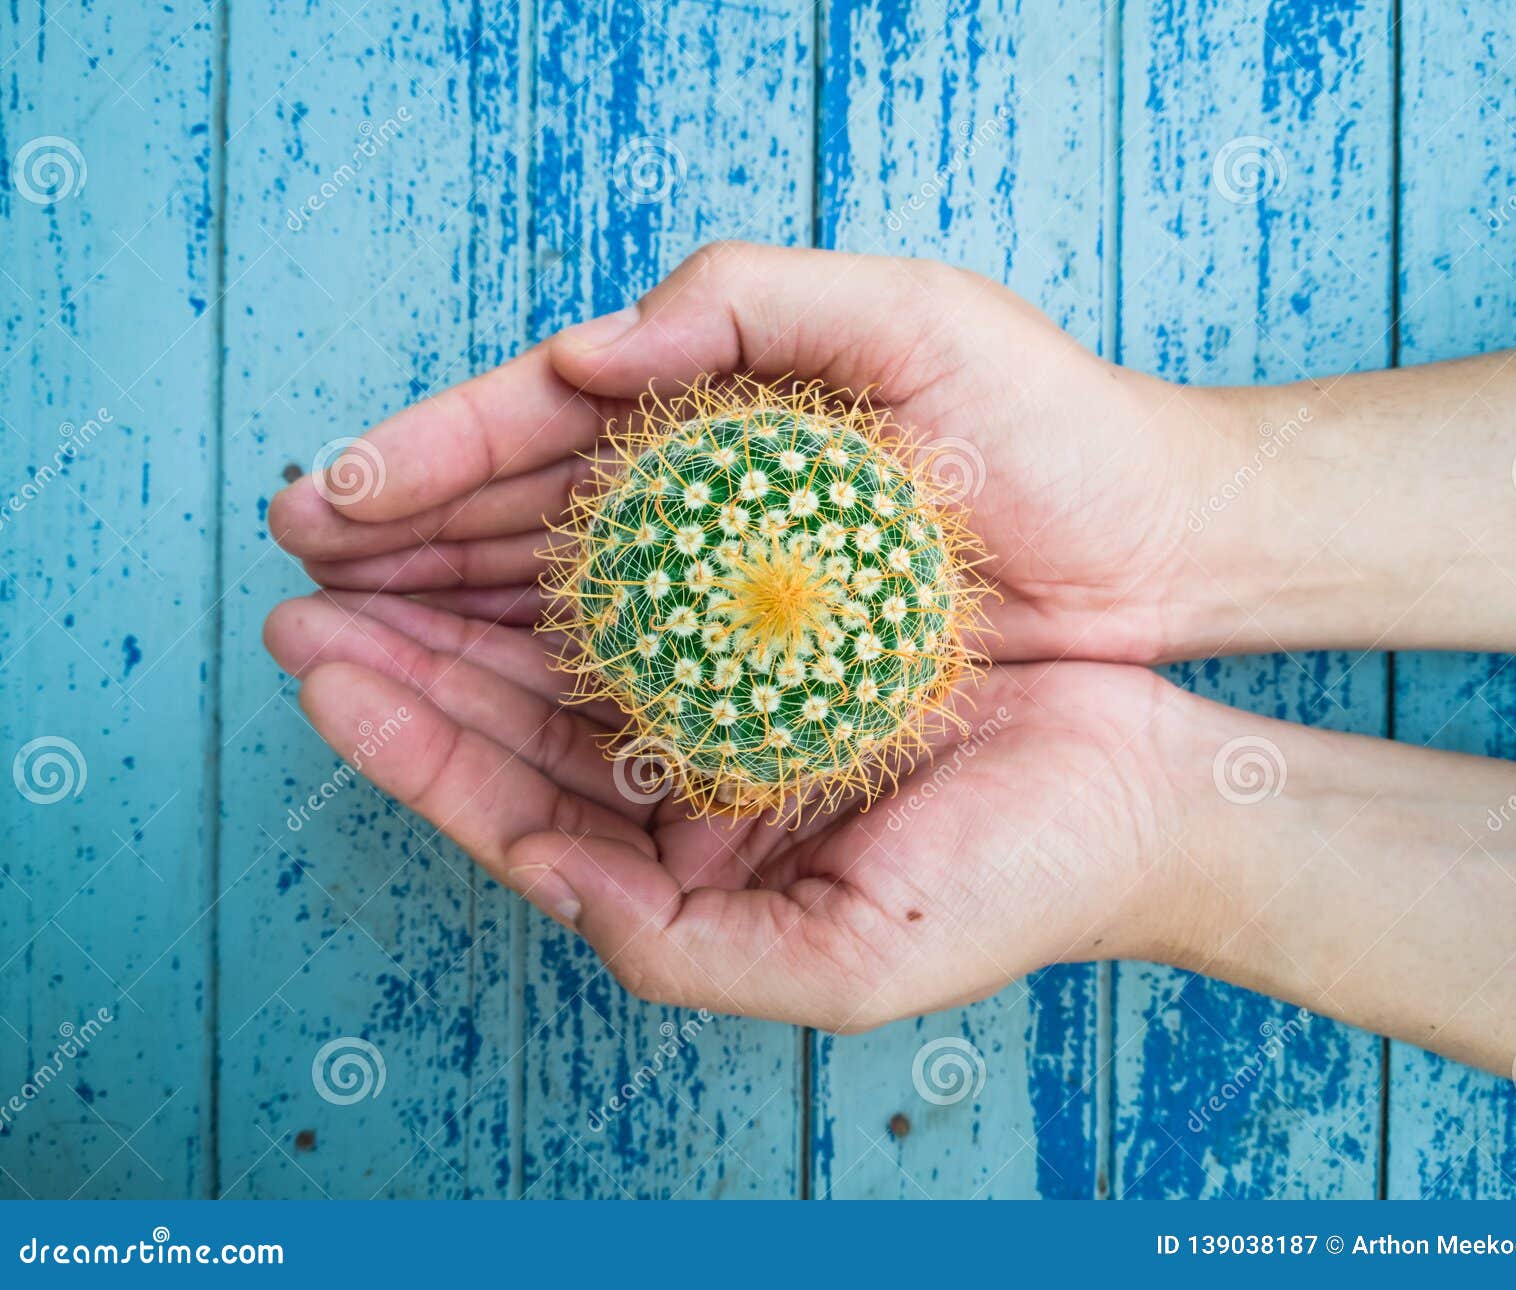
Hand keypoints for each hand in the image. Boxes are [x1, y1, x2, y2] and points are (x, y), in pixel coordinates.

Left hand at [261, 591, 1194, 1028]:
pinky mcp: (786, 630)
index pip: (511, 811)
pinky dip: (594, 552)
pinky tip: (530, 511)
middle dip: (408, 660)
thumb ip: (676, 952)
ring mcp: (736, 705)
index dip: (409, 747)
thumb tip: (540, 880)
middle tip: (308, 589)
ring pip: (570, 650)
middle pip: (517, 721)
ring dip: (472, 599)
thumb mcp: (840, 964)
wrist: (1145, 794)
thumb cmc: (1010, 889)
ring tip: (376, 545)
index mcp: (685, 875)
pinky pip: (664, 586)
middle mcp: (695, 789)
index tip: (323, 674)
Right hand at [267, 241, 1227, 663]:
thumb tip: (587, 347)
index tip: (328, 497)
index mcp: (712, 399)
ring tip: (344, 646)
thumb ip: (754, 297)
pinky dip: (550, 694)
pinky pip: (636, 684)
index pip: (537, 423)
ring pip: (556, 609)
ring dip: (447, 626)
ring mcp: (730, 592)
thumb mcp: (916, 318)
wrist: (1151, 544)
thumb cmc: (1048, 421)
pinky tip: (474, 706)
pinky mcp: (770, 676)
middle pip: (519, 522)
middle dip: (401, 547)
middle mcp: (702, 498)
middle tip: (297, 579)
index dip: (426, 457)